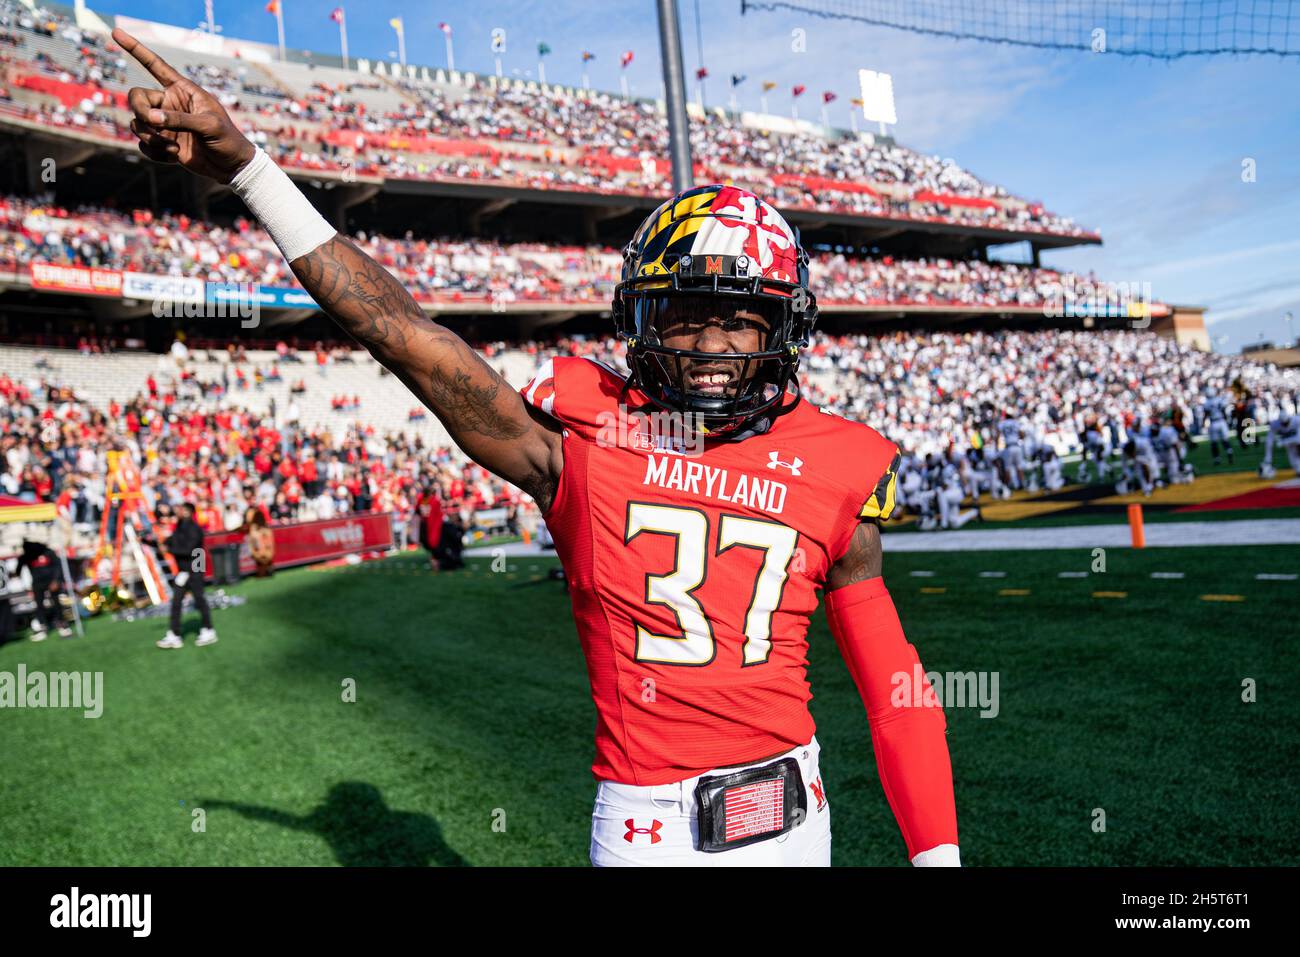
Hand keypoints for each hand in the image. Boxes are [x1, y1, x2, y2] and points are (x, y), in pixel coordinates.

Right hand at [113, 27, 255, 183]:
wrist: (231, 166)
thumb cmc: (227, 139)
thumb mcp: (209, 126)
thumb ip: (180, 119)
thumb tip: (151, 118)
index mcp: (182, 90)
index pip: (155, 65)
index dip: (136, 49)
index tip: (116, 32)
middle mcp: (169, 103)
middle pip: (136, 97)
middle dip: (139, 110)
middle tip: (153, 123)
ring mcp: (164, 124)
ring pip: (137, 123)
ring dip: (150, 138)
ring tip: (173, 149)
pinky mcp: (162, 143)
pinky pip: (143, 145)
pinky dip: (155, 153)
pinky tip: (175, 157)